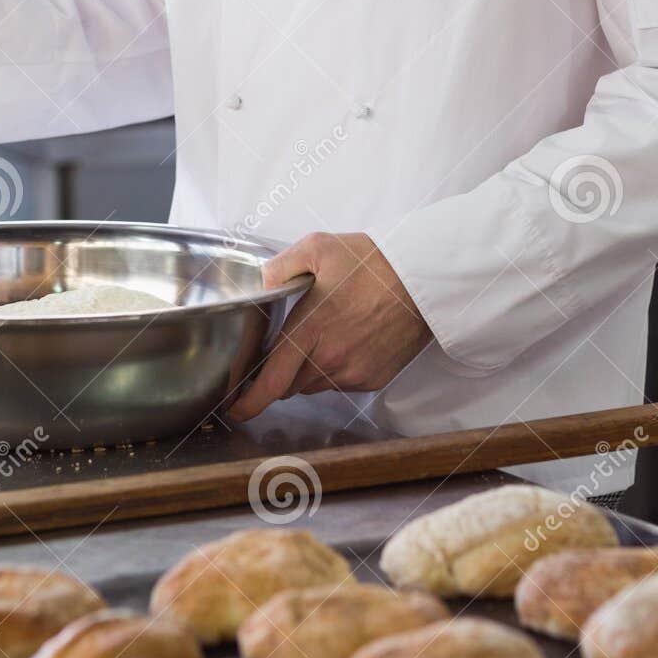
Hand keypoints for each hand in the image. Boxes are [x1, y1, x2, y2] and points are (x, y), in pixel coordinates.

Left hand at [229, 232, 431, 421]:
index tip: (234, 409)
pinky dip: (335, 370)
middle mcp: (330, 358)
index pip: (272, 379)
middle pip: (290, 383)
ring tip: (324, 337)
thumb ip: (281, 267)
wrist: (423, 280)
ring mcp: (353, 373)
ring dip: (309, 369)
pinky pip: (341, 384)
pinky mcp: (373, 379)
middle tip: (290, 345)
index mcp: (310, 329)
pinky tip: (347, 342)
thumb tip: (261, 283)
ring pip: (314, 384)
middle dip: (282, 371)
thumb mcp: (319, 248)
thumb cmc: (373, 262)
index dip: (249, 401)